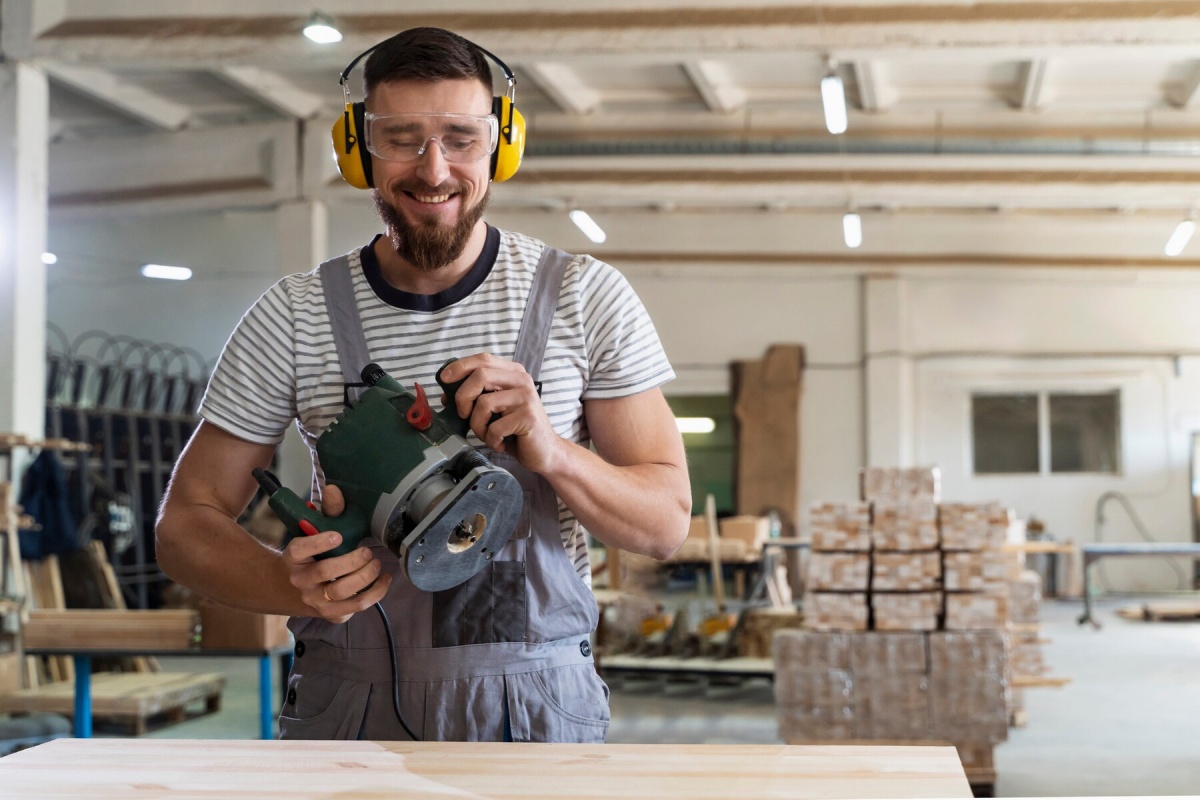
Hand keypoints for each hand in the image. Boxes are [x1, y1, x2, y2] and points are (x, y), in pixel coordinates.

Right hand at [281, 484, 391, 622]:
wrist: (298, 590)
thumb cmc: (315, 555)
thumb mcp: (317, 532)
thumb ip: (329, 512)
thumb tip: (334, 489)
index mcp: (293, 557)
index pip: (299, 549)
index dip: (318, 542)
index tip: (338, 535)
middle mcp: (301, 580)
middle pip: (325, 572)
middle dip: (351, 560)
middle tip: (367, 551)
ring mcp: (315, 600)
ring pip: (341, 593)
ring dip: (365, 577)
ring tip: (376, 564)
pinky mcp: (331, 614)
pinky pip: (355, 607)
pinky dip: (375, 593)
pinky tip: (385, 579)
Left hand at [439, 353, 564, 474]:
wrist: (545, 452)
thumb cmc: (516, 430)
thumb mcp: (495, 409)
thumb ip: (475, 397)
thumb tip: (446, 395)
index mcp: (513, 373)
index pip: (483, 359)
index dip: (460, 366)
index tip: (444, 379)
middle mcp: (522, 380)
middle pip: (480, 375)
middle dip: (462, 397)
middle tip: (463, 415)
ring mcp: (527, 397)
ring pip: (484, 403)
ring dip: (478, 425)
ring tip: (488, 434)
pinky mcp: (528, 416)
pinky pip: (494, 427)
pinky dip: (491, 440)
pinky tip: (501, 443)